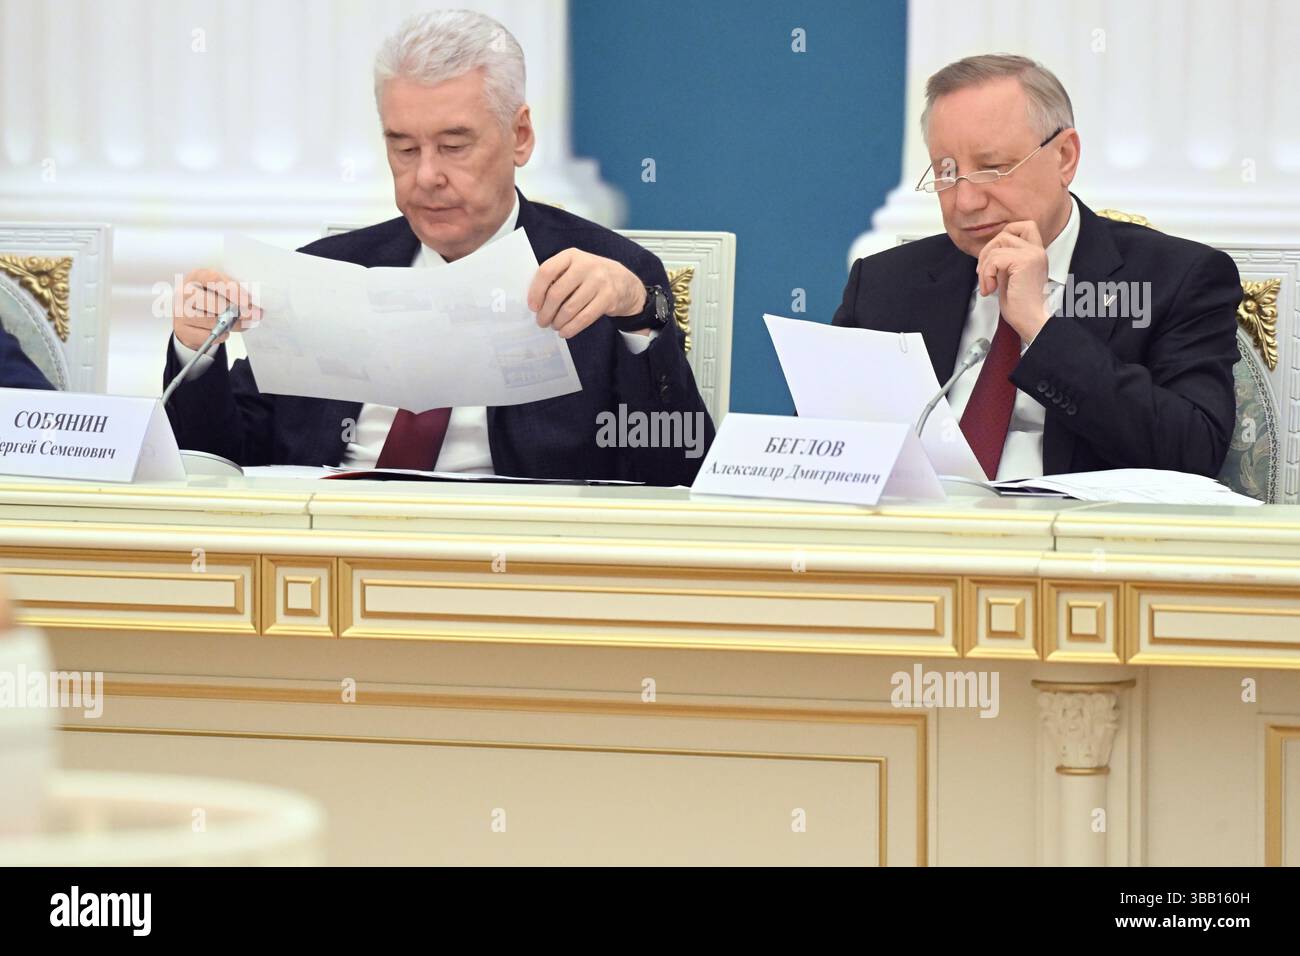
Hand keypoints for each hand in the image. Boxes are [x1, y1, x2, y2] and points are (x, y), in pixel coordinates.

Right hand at [172, 268, 260, 350]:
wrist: (189, 316)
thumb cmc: (210, 299)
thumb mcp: (220, 289)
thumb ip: (235, 294)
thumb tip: (255, 308)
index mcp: (197, 276)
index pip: (214, 279)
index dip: (233, 290)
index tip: (248, 301)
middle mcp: (185, 292)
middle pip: (214, 302)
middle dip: (237, 311)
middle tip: (252, 315)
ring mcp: (180, 311)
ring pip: (211, 321)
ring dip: (232, 325)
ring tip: (242, 324)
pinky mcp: (181, 329)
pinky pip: (207, 335)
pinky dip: (221, 335)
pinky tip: (225, 331)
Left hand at [527, 248, 645, 338]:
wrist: (623, 281)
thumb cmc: (590, 276)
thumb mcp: (574, 267)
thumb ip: (557, 277)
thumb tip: (536, 301)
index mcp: (571, 255)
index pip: (547, 271)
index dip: (536, 291)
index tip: (533, 306)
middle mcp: (585, 266)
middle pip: (557, 293)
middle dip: (546, 312)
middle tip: (542, 321)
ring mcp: (599, 282)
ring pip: (570, 308)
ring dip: (558, 322)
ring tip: (554, 326)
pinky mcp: (608, 298)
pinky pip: (584, 317)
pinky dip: (571, 328)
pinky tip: (565, 332)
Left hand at [975, 221, 1050, 341]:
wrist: (1032, 321)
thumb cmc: (1021, 306)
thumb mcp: (1009, 276)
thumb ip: (1003, 261)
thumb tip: (987, 253)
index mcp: (1035, 253)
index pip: (1023, 226)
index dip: (1003, 236)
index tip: (993, 261)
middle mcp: (1037, 250)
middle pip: (1005, 232)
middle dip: (988, 251)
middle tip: (984, 273)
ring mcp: (1032, 254)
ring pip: (997, 246)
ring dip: (985, 268)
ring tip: (988, 286)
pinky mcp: (1025, 262)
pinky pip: (995, 259)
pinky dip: (986, 274)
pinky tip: (990, 289)